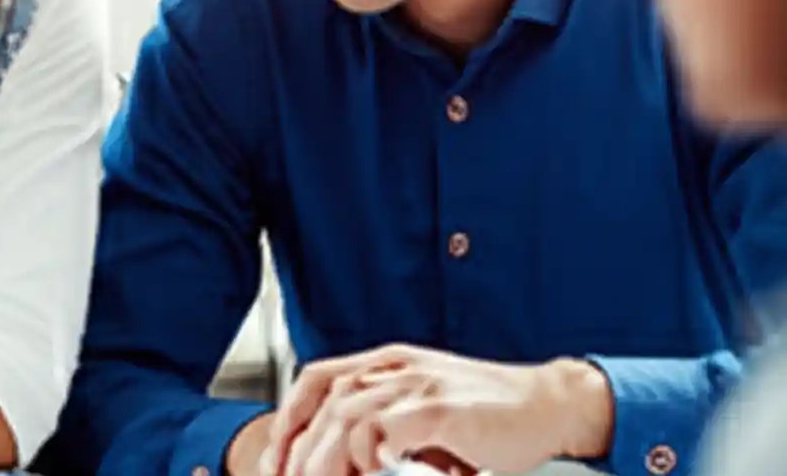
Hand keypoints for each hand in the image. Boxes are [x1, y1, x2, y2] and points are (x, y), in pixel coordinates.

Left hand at [263, 345, 612, 475]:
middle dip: (298, 448)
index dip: (288, 419)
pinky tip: (375, 471)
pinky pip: (388, 428)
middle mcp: (397, 367)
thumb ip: (386, 421)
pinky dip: (370, 453)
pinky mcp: (442, 407)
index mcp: (388, 362)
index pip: (317, 379)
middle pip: (325, 402)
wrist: (550, 403)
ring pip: (346, 416)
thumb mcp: (426, 404)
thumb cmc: (490, 412)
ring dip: (326, 458)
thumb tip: (348, 459)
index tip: (276, 459)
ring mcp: (419, 384)